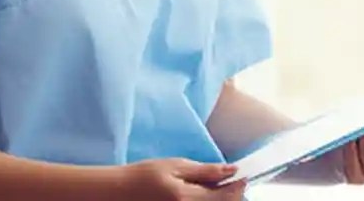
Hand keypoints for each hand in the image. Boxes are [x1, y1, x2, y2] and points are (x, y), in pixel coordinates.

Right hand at [117, 158, 246, 199]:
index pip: (224, 196)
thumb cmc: (145, 175)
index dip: (238, 186)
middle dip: (233, 196)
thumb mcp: (175, 166)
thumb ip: (205, 171)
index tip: (244, 177)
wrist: (118, 192)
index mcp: (186, 198)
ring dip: (221, 200)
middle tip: (235, 183)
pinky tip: (206, 195)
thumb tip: (232, 170)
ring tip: (219, 188)